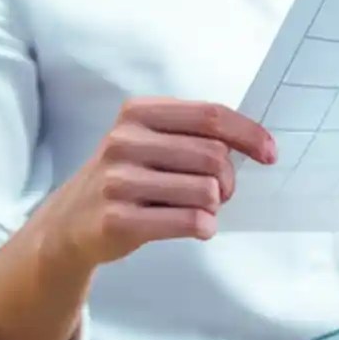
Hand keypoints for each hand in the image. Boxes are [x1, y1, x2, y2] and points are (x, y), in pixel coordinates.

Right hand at [30, 98, 276, 269]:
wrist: (69, 221)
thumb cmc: (125, 176)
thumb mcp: (148, 141)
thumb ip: (193, 135)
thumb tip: (256, 142)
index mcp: (137, 113)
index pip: (210, 116)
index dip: (248, 134)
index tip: (269, 153)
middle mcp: (124, 141)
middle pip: (213, 156)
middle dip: (230, 179)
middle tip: (223, 193)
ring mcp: (118, 181)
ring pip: (205, 191)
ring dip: (215, 205)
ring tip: (202, 209)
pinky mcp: (118, 219)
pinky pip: (187, 220)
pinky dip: (204, 226)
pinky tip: (199, 226)